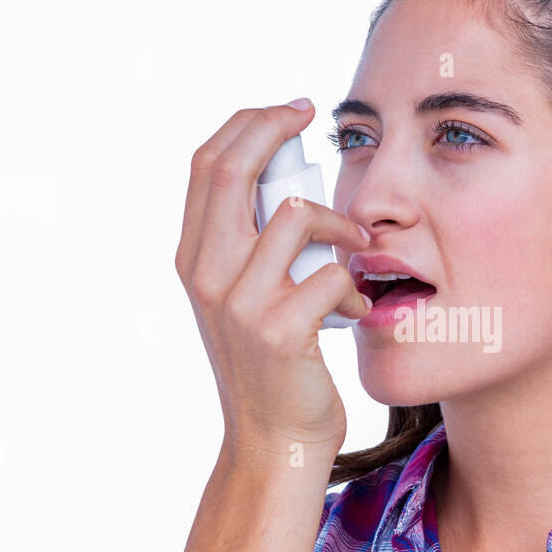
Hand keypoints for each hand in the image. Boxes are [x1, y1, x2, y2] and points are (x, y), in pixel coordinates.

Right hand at [175, 100, 371, 461]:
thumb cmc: (274, 365)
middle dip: (276, 127)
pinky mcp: (278, 331)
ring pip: (296, 215)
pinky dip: (354, 285)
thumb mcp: (245, 296)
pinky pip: (331, 273)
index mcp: (194, 258)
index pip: (206, 164)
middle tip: (314, 120)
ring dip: (341, 224)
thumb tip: (287, 181)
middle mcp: (205, 274)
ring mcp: (238, 303)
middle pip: (234, 168)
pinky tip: (356, 307)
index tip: (291, 109)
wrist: (273, 442)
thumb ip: (253, 244)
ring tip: (357, 249)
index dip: (247, 123)